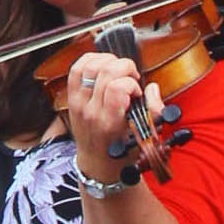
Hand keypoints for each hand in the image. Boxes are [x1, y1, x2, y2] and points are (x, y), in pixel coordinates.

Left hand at [62, 49, 156, 184]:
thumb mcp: (143, 135)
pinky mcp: (71, 98)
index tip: (137, 92)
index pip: (117, 88)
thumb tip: (152, 89)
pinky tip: (103, 66)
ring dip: (109, 61)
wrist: (97, 162)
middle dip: (125, 68)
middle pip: (106, 72)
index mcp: (110, 122)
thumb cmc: (121, 150)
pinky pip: (76, 69)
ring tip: (118, 71)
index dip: (131, 83)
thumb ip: (152, 111)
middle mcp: (91, 111)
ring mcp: (78, 103)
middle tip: (131, 79)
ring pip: (90, 66)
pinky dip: (90, 60)